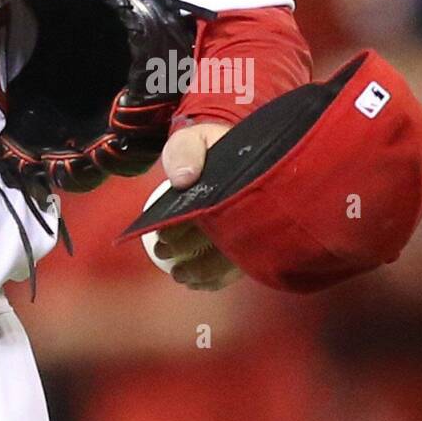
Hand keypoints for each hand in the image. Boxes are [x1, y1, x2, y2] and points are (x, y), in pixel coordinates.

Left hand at [156, 120, 242, 290]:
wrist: (240, 150)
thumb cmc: (212, 147)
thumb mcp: (194, 138)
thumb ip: (185, 150)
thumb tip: (182, 180)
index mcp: (241, 182)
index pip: (211, 212)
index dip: (183, 228)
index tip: (161, 237)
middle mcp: (255, 209)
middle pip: (221, 240)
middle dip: (188, 253)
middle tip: (163, 253)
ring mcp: (259, 227)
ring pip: (232, 260)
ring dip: (203, 272)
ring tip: (179, 275)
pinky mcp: (260, 243)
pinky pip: (240, 267)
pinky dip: (219, 279)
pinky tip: (200, 282)